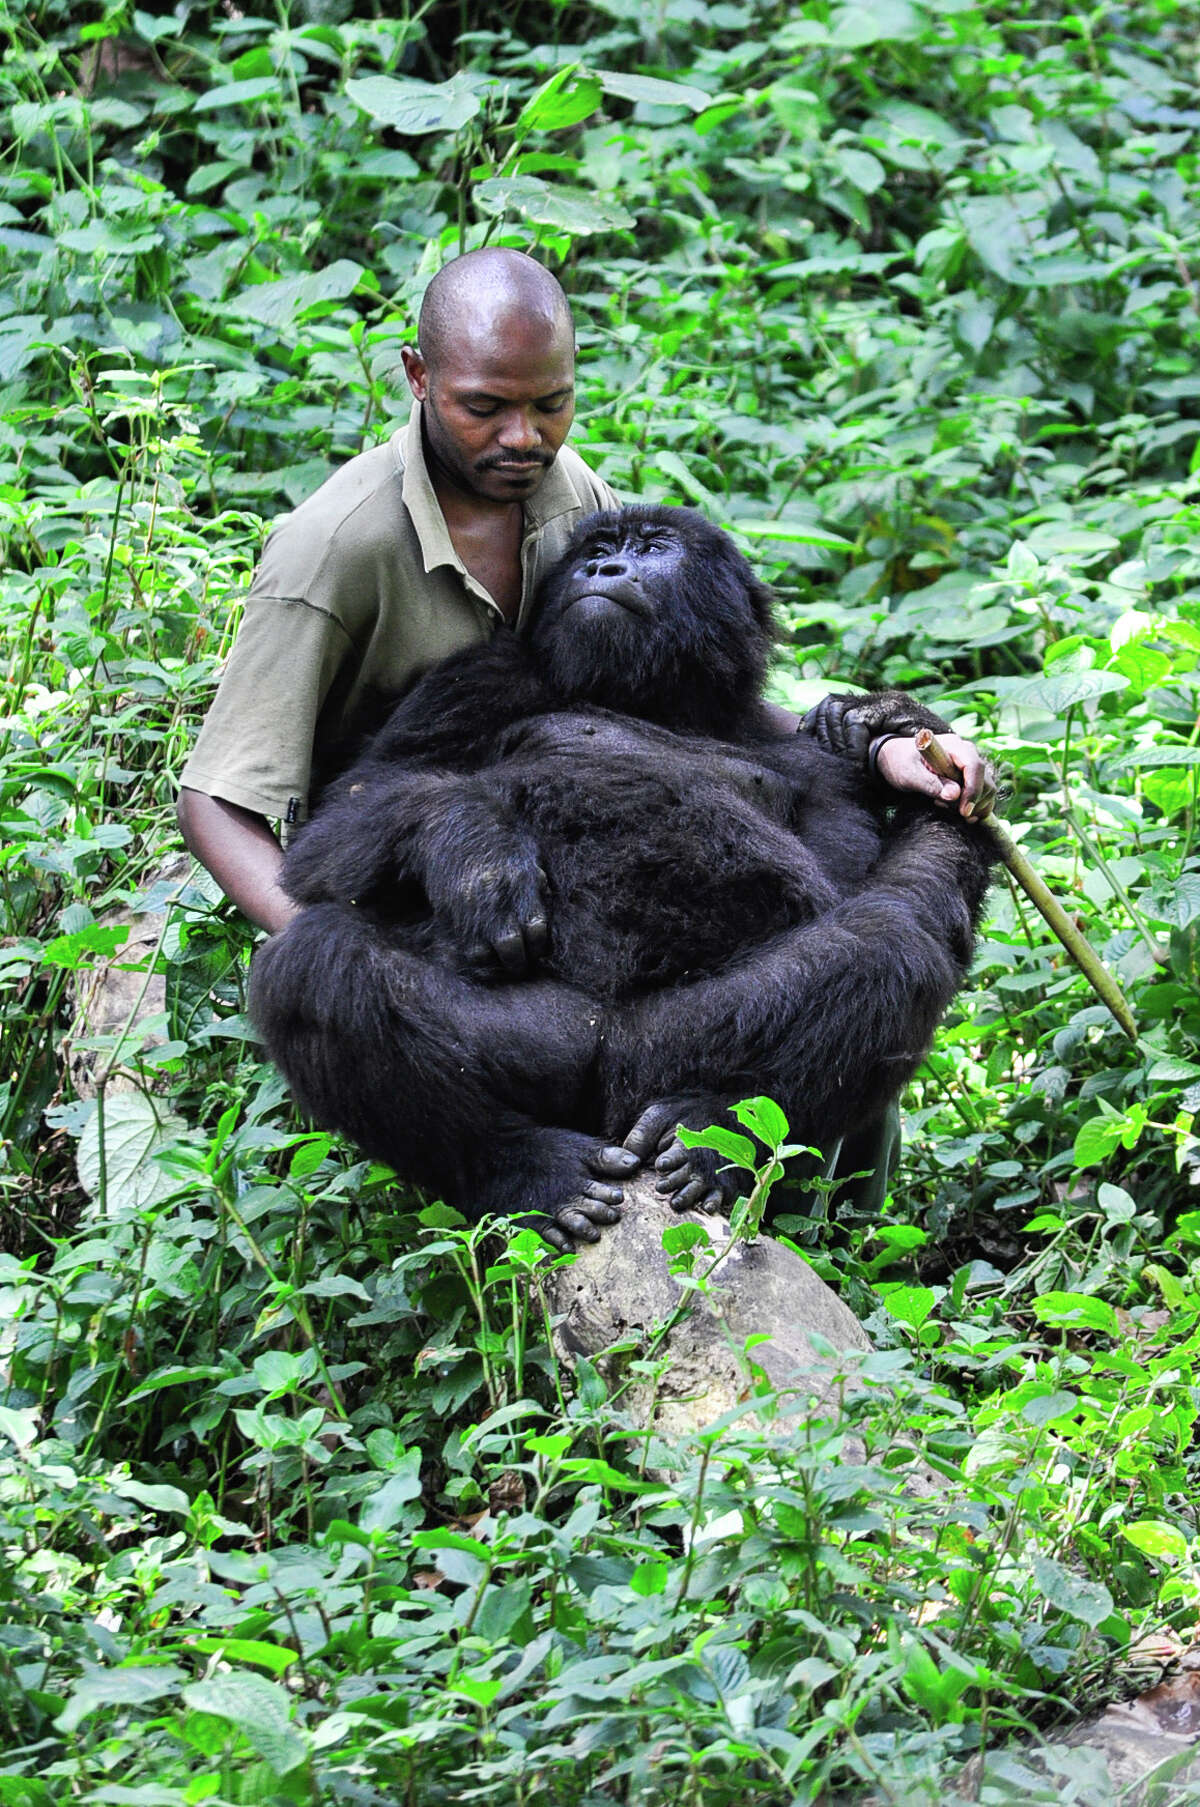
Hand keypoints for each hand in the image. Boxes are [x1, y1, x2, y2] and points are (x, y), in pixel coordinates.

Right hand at [426, 836, 549, 973]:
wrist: (448, 825)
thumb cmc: (492, 839)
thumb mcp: (522, 853)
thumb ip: (536, 879)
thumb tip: (547, 898)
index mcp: (520, 883)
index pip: (537, 932)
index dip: (539, 946)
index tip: (537, 948)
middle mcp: (496, 899)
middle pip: (512, 949)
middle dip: (518, 962)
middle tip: (519, 962)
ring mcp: (470, 908)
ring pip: (485, 955)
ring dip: (495, 962)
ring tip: (500, 959)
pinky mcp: (449, 912)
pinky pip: (462, 947)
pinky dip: (474, 955)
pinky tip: (481, 949)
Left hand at [876, 734, 995, 819]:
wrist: (897, 759)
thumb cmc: (901, 762)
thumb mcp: (909, 774)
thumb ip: (930, 784)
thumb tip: (954, 795)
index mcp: (954, 746)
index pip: (974, 767)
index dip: (973, 791)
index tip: (964, 811)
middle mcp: (967, 754)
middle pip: (986, 781)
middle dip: (974, 802)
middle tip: (951, 812)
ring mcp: (971, 766)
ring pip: (988, 790)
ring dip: (974, 807)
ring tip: (948, 808)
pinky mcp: (970, 778)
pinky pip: (984, 795)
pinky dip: (976, 808)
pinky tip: (958, 812)